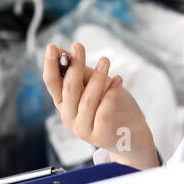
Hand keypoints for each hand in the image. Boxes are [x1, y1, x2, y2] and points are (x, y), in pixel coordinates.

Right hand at [42, 41, 160, 169]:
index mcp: (64, 102)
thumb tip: (63, 50)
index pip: (52, 83)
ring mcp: (83, 129)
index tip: (53, 47)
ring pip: (87, 100)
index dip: (51, 65)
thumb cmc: (112, 106)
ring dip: (96, 78)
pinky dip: (111, 95)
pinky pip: (104, 113)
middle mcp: (69, 116)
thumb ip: (80, 71)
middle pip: (68, 89)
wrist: (132, 135)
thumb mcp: (95, 84)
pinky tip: (119, 80)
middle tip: (79, 46)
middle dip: (73, 66)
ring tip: (105, 60)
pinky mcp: (100, 136)